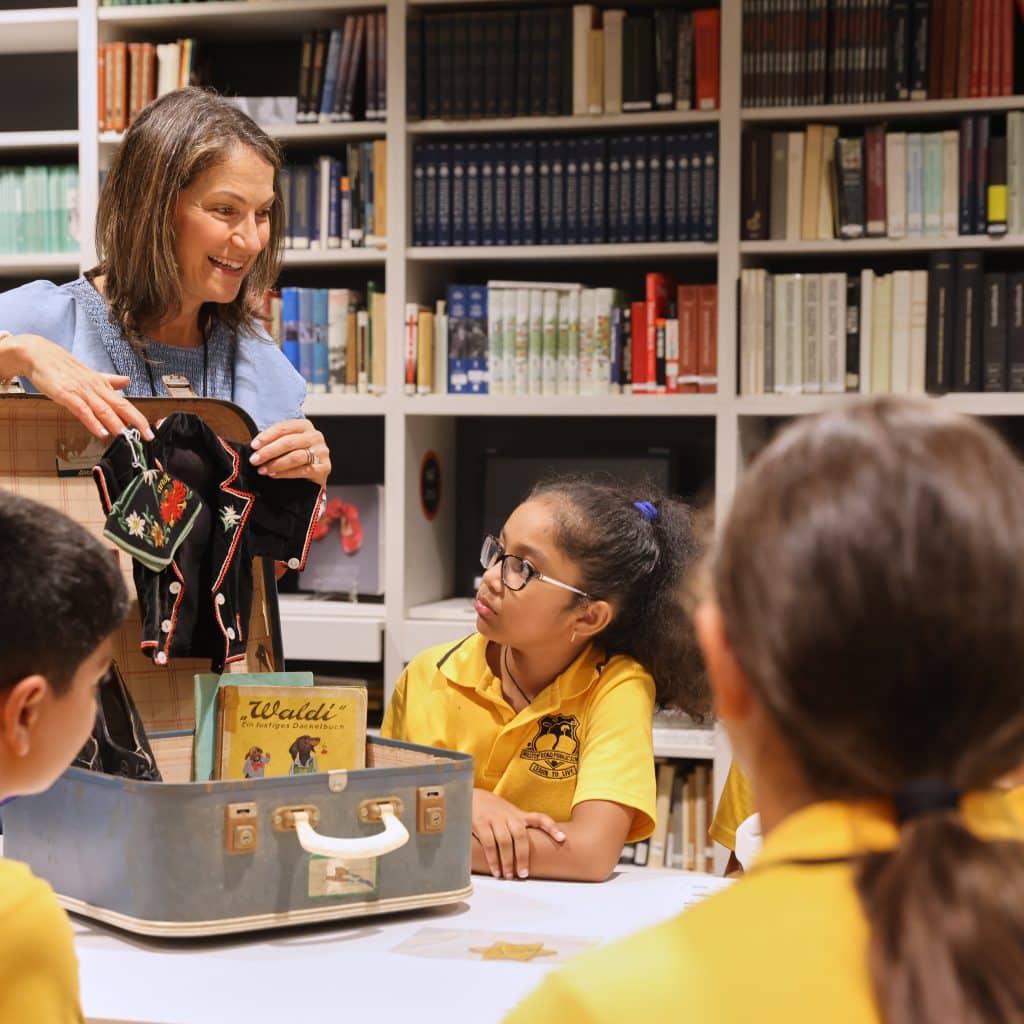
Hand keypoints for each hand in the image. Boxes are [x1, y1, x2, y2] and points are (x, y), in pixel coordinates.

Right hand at [3, 332, 152, 439]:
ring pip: (104, 409)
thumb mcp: (90, 374)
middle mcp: (95, 388)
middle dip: (136, 422)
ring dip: (117, 424)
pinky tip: (101, 432)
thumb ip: (109, 380)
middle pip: (120, 406)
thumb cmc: (62, 366)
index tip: (150, 430)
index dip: (139, 417)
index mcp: (102, 385)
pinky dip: (92, 422)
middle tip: (148, 435)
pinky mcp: (66, 394)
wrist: (38, 353)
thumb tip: (127, 381)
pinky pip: (82, 410)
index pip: (125, 403)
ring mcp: (81, 391)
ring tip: (128, 437)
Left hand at [249, 418, 330, 486]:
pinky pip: (303, 470)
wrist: (314, 475)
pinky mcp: (324, 467)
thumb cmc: (297, 455)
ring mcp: (322, 452)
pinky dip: (286, 473)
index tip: (254, 446)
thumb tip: (255, 447)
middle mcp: (315, 436)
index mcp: (305, 426)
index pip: (284, 427)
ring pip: (296, 457)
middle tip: (255, 460)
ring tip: (263, 469)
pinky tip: (274, 474)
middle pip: (289, 442)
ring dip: (276, 464)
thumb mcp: (287, 443)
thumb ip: (275, 441)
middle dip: (269, 451)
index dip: (267, 436)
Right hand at [471, 788, 565, 879]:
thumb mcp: (506, 812)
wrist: (468, 795)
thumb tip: (528, 850)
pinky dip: (493, 860)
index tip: (562, 838)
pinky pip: (489, 844)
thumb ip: (517, 826)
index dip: (551, 827)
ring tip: (509, 876)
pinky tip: (496, 871)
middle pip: (521, 836)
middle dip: (523, 857)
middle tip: (523, 874)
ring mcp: (494, 818)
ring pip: (505, 842)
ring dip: (508, 861)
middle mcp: (508, 815)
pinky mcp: (480, 823)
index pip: (539, 818)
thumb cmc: (490, 809)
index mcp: (518, 813)